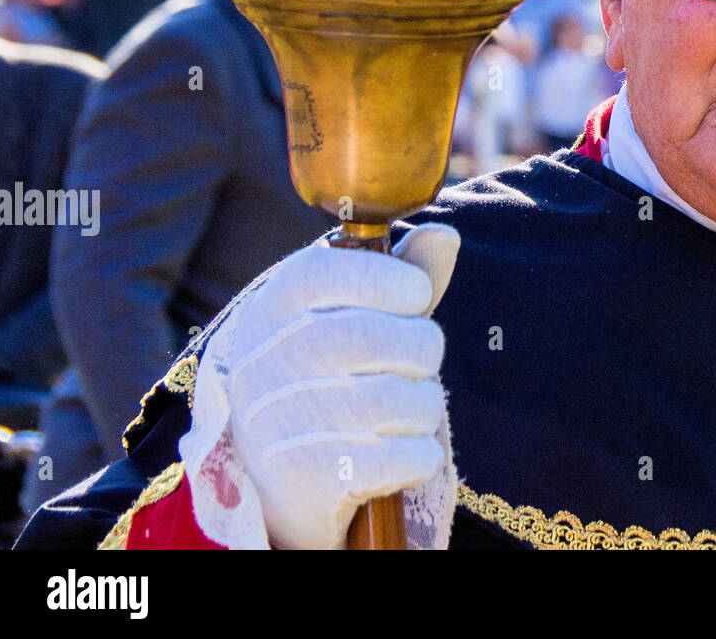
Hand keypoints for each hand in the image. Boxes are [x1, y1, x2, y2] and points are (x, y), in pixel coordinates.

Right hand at [225, 224, 458, 549]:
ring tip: (407, 406)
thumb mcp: (355, 309)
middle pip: (379, 338)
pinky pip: (405, 457)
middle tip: (418, 358)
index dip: (398, 281)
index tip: (415, 295)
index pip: (344, 272)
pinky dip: (420, 453)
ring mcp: (284, 422)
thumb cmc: (328, 369)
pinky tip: (400, 449)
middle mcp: (271, 358)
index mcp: (279, 301)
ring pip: (400, 400)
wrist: (273, 472)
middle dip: (422, 346)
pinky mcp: (310, 479)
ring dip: (423, 404)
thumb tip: (444, 235)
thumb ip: (402, 272)